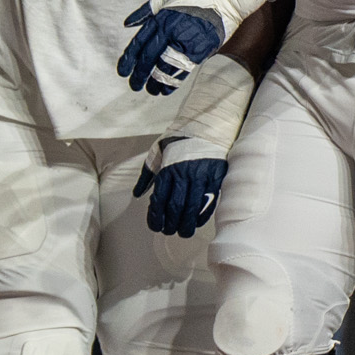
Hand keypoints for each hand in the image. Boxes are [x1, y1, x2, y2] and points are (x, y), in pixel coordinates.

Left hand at [118, 0, 264, 94]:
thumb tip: (128, 23)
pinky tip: (166, 89)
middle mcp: (170, 31)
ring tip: (150, 90)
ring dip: (155, 81)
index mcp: (160, 18)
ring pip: (164, 67)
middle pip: (148, 57)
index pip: (139, 42)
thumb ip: (146, 10)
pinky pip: (182, 70)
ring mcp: (184, 41)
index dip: (129, 59)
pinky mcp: (199, 51)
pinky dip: (173, 82)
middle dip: (139, 74)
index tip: (123, 72)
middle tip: (134, 85)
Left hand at [132, 54, 254, 236]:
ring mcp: (202, 176)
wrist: (208, 122)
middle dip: (170, 224)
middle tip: (169, 232)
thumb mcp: (158, 151)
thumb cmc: (180, 137)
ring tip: (182, 232)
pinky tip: (197, 222)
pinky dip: (202, 215)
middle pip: (176, 207)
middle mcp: (184, 173)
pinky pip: (209, 201)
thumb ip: (148, 173)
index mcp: (168, 167)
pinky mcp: (217, 177)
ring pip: (192, 207)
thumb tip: (137, 193)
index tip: (155, 226)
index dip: (156, 216)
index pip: (159, 199)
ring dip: (186, 224)